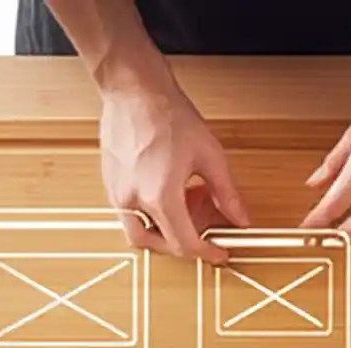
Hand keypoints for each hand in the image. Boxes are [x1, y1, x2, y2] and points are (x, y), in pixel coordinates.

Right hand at [99, 86, 249, 262]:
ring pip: (141, 232)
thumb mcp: (210, 155)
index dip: (206, 253)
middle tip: (204, 218)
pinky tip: (169, 188)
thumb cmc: (167, 114)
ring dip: (166, 227)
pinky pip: (130, 214)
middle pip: (159, 244)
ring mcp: (117, 194)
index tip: (218, 253)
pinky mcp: (110, 185)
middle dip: (185, 239)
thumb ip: (226, 193)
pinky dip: (152, 213)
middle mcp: (133, 200)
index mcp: (160, 196)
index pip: (184, 244)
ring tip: (186, 197)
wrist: (134, 91)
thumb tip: (240, 218)